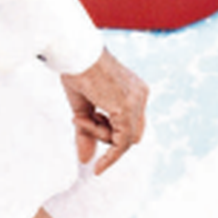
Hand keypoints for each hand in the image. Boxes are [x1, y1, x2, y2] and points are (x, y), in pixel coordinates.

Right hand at [61, 49, 148, 174]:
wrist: (76, 52)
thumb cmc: (77, 69)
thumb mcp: (83, 107)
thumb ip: (88, 132)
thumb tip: (86, 159)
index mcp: (134, 90)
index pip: (130, 124)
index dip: (112, 135)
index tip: (94, 146)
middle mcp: (141, 95)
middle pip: (133, 134)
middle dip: (108, 137)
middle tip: (83, 122)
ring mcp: (137, 101)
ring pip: (126, 140)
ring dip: (100, 137)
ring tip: (79, 118)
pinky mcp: (127, 108)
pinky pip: (122, 142)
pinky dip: (110, 155)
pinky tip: (98, 165)